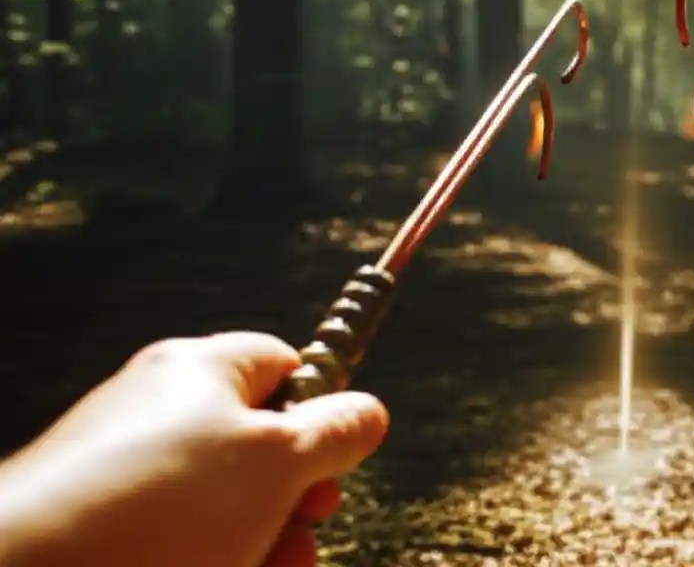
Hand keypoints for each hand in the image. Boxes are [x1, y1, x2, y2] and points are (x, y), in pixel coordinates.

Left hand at [0, 332, 388, 566]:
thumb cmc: (160, 509)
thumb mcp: (279, 461)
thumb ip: (338, 430)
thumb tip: (369, 411)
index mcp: (201, 372)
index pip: (283, 364)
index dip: (321, 409)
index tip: (336, 458)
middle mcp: (160, 413)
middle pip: (258, 445)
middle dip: (298, 496)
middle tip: (308, 525)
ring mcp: (129, 473)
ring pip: (225, 503)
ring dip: (267, 539)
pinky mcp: (107, 527)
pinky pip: (183, 536)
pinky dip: (217, 557)